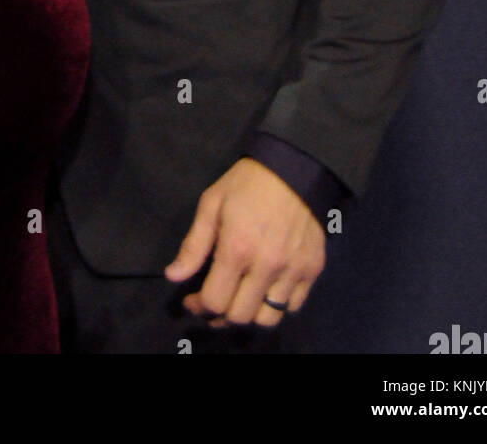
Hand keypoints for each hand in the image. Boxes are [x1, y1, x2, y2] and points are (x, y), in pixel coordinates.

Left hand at [163, 157, 325, 327]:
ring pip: (269, 318)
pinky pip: (293, 306)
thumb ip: (193, 244)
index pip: (215, 301)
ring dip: (250, 313)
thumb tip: (173, 276)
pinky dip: (277, 304)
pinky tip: (266, 289)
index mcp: (237, 249)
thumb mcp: (212, 204)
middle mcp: (266, 266)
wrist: (294, 168)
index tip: (192, 300)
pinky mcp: (313, 269)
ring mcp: (293, 270)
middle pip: (240, 317)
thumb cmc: (247, 183)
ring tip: (240, 299)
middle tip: (215, 302)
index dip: (199, 306)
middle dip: (221, 315)